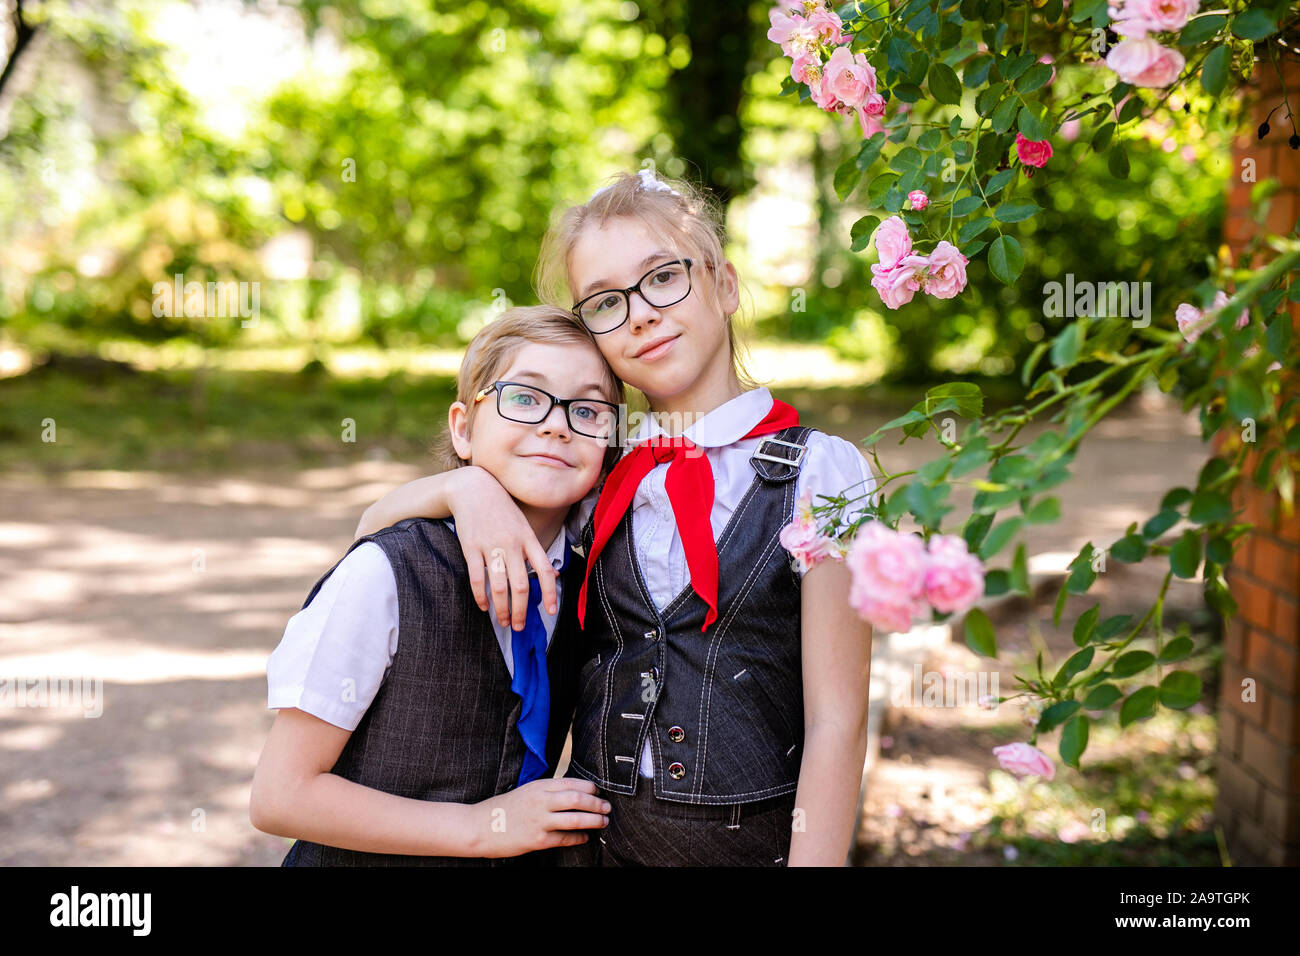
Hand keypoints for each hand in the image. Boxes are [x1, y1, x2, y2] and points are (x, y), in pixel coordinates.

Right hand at [448, 466, 559, 628]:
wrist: (474, 488)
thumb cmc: (502, 509)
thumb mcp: (524, 525)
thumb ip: (534, 551)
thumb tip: (551, 575)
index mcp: (529, 538)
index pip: (544, 570)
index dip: (549, 593)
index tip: (550, 612)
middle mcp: (512, 544)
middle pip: (520, 586)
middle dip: (521, 611)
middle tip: (519, 626)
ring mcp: (491, 546)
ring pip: (499, 586)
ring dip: (502, 609)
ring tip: (503, 622)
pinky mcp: (471, 547)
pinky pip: (477, 578)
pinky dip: (481, 596)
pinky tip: (484, 606)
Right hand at [469, 778, 610, 857]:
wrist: (480, 826)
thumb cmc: (505, 808)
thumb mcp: (527, 791)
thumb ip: (548, 791)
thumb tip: (574, 792)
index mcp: (539, 786)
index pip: (572, 783)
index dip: (590, 788)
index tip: (599, 792)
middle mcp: (541, 801)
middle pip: (578, 799)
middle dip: (597, 803)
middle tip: (607, 807)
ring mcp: (539, 821)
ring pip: (575, 819)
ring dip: (593, 820)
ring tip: (603, 822)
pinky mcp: (537, 839)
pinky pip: (564, 838)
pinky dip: (578, 838)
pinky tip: (585, 837)